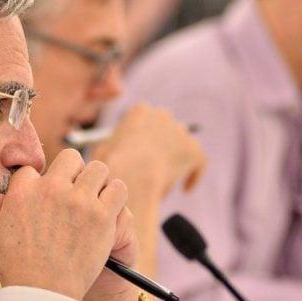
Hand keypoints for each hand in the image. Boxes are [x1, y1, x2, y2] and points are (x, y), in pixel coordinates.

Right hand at [0, 150, 127, 300]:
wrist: (44, 292)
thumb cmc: (15, 270)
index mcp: (22, 191)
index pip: (34, 169)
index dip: (40, 182)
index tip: (45, 197)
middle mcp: (51, 189)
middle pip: (70, 159)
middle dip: (72, 172)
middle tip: (74, 192)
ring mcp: (79, 200)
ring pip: (98, 169)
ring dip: (97, 182)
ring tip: (95, 198)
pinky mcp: (102, 215)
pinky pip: (118, 188)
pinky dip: (115, 196)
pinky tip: (109, 208)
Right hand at [90, 103, 205, 205]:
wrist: (132, 177)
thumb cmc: (111, 166)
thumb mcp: (102, 151)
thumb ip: (112, 146)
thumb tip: (115, 152)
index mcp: (139, 111)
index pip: (145, 120)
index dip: (144, 138)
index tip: (141, 153)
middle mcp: (162, 115)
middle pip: (166, 129)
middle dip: (163, 145)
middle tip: (158, 166)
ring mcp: (180, 131)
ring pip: (182, 146)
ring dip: (177, 159)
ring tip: (169, 179)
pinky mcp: (194, 150)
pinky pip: (198, 162)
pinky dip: (194, 174)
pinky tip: (186, 189)